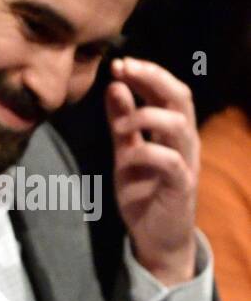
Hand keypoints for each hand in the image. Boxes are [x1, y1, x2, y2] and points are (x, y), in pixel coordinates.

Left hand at [106, 56, 199, 285]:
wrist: (156, 237)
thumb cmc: (144, 192)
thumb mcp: (126, 152)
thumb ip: (121, 122)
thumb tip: (114, 86)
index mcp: (172, 130)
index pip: (168, 91)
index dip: (147, 74)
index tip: (119, 63)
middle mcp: (184, 141)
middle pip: (179, 97)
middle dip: (152, 78)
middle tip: (123, 70)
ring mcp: (186, 162)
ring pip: (179, 124)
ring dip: (145, 116)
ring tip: (119, 126)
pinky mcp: (181, 185)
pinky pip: (170, 161)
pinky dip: (147, 153)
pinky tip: (126, 158)